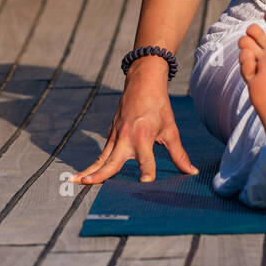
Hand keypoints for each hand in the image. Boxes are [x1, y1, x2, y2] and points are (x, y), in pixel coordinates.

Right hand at [70, 67, 199, 185]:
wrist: (143, 81)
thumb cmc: (159, 106)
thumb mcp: (171, 129)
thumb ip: (179, 154)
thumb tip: (192, 172)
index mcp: (144, 136)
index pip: (146, 160)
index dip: (147, 173)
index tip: (146, 183)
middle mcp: (126, 137)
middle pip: (112, 160)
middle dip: (100, 173)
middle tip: (87, 183)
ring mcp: (116, 135)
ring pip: (101, 157)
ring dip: (89, 170)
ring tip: (74, 180)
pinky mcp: (111, 133)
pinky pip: (102, 152)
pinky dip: (94, 163)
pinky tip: (84, 173)